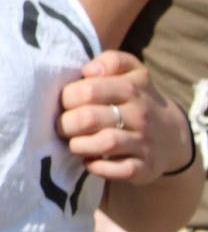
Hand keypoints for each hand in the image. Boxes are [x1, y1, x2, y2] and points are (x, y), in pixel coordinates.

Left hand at [57, 50, 194, 183]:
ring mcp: (144, 142)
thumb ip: (111, 61)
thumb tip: (88, 69)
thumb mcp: (131, 70)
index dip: (67, 97)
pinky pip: (119, 170)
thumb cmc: (136, 97)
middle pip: (90, 117)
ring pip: (104, 143)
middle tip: (61, 126)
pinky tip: (88, 161)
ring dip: (79, 145)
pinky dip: (98, 167)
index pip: (88, 90)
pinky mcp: (146, 167)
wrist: (171, 133)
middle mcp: (139, 114)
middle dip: (66, 123)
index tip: (62, 103)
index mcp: (131, 87)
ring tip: (72, 142)